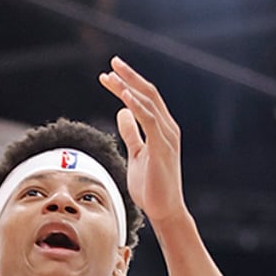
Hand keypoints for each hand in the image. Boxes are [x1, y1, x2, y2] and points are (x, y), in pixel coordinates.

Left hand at [100, 56, 186, 229]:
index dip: (126, 85)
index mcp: (162, 128)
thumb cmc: (151, 186)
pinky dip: (137, 106)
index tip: (108, 76)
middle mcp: (168, 128)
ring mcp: (167, 137)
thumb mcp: (136, 154)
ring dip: (129, 88)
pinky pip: (150, 121)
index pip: (144, 98)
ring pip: (148, 103)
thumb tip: (121, 112)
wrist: (165, 212)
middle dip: (129, 76)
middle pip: (148, 93)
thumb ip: (131, 133)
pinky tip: (124, 97)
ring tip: (112, 76)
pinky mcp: (163, 148)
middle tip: (112, 63)